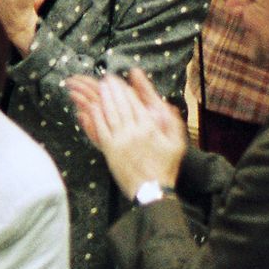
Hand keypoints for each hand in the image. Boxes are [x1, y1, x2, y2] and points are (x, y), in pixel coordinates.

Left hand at [66, 70, 186, 194]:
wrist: (153, 190)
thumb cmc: (166, 167)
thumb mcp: (177, 144)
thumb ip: (172, 122)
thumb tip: (166, 105)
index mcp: (150, 127)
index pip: (135, 102)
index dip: (126, 89)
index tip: (120, 80)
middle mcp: (134, 131)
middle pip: (121, 104)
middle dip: (113, 89)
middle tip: (107, 78)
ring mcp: (120, 140)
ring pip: (110, 113)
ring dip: (104, 98)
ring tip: (100, 87)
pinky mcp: (110, 150)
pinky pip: (101, 129)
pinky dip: (96, 116)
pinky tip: (92, 107)